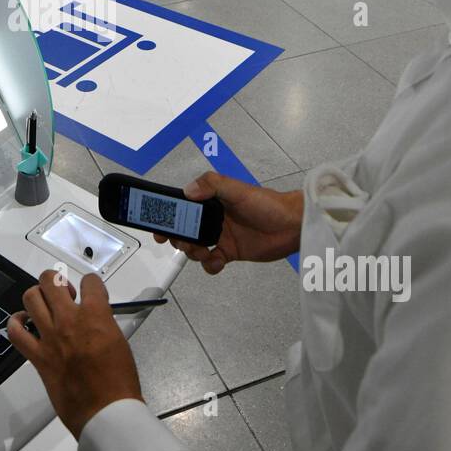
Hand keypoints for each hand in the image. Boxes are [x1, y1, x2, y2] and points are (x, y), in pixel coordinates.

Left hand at [7, 269, 142, 439]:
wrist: (105, 411)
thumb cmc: (119, 381)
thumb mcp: (119, 342)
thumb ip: (103, 325)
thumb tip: (93, 322)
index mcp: (96, 316)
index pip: (91, 282)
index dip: (92, 285)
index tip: (92, 293)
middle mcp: (69, 320)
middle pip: (51, 280)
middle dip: (57, 280)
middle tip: (65, 294)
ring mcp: (49, 337)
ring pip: (31, 298)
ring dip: (38, 296)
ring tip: (46, 306)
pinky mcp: (37, 356)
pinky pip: (15, 332)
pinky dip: (16, 323)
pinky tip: (24, 323)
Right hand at [154, 172, 302, 273]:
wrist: (292, 226)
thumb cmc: (268, 204)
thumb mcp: (238, 189)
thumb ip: (212, 185)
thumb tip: (188, 191)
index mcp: (211, 200)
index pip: (182, 206)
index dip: (168, 215)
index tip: (158, 225)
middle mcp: (213, 218)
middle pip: (184, 230)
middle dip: (178, 237)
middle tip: (181, 241)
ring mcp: (220, 236)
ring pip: (194, 247)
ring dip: (192, 252)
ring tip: (202, 251)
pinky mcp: (230, 252)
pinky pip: (211, 262)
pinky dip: (210, 265)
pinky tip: (217, 261)